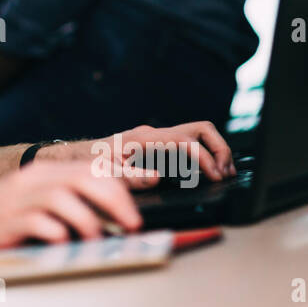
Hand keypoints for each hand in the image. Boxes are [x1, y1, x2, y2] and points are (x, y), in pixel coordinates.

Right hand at [0, 159, 155, 253]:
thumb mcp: (32, 202)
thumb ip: (66, 201)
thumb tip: (109, 213)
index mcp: (42, 172)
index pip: (91, 166)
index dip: (123, 180)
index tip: (144, 195)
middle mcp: (32, 179)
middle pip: (85, 176)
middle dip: (116, 200)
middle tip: (132, 224)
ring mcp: (17, 199)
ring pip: (66, 196)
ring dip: (89, 220)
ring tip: (97, 239)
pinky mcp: (5, 221)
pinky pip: (40, 222)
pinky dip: (58, 233)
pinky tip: (63, 244)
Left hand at [90, 121, 234, 182]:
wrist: (81, 155)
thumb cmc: (92, 164)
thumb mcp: (106, 173)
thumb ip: (130, 176)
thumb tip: (157, 178)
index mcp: (145, 139)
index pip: (185, 141)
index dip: (204, 158)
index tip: (215, 176)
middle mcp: (156, 133)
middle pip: (201, 129)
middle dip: (219, 148)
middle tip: (226, 173)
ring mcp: (160, 137)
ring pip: (199, 134)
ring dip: (216, 151)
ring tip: (223, 174)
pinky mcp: (161, 145)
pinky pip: (190, 145)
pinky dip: (204, 156)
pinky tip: (208, 174)